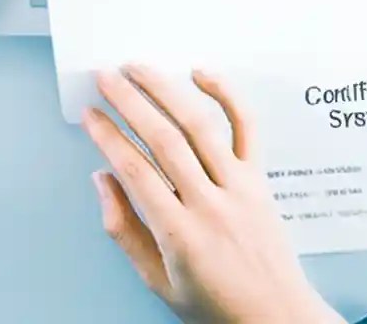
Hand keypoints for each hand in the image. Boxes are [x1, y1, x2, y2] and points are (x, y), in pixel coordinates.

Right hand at [84, 66, 342, 323]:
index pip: (136, 171)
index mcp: (180, 234)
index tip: (89, 115)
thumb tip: (103, 180)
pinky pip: (247, 127)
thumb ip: (125, 230)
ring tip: (140, 68)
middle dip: (129, 102)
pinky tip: (202, 74)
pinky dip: (227, 95)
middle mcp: (211, 204)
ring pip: (200, 125)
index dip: (107, 137)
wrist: (277, 317)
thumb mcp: (158, 281)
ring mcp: (240, 187)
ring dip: (166, 90)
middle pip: (164, 139)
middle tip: (105, 78)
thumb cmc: (217, 306)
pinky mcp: (261, 179)